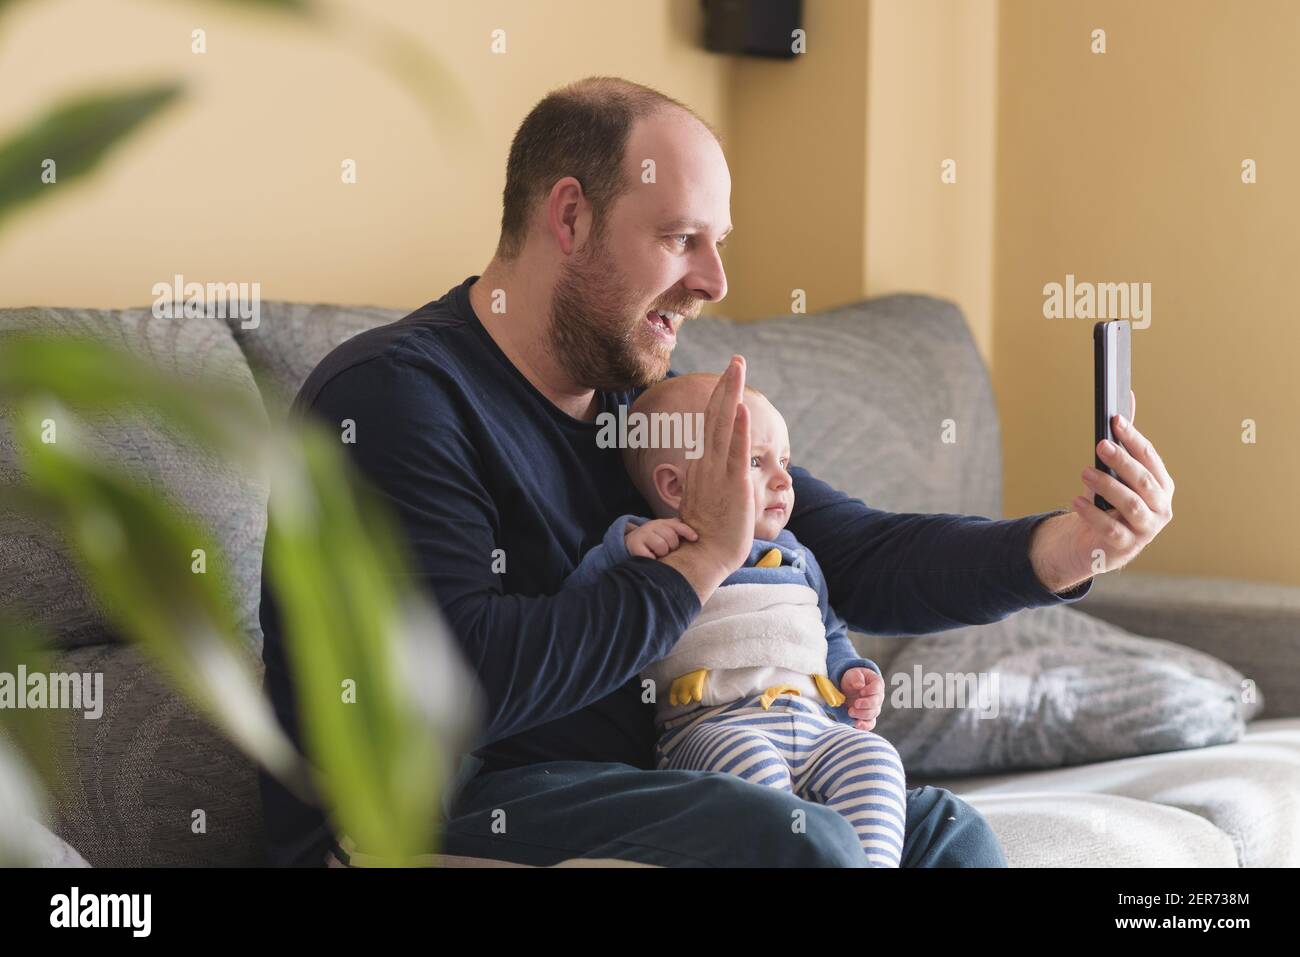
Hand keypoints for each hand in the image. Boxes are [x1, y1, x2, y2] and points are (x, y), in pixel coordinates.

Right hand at [625, 518, 698, 558]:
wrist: (632, 542)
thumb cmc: (655, 539)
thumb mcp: (666, 532)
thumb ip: (679, 530)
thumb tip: (697, 534)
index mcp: (662, 523)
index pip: (677, 525)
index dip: (687, 531)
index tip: (695, 538)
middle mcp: (652, 525)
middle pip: (671, 537)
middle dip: (672, 547)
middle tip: (667, 550)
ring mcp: (643, 534)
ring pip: (662, 546)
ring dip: (662, 553)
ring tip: (658, 553)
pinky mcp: (635, 545)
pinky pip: (650, 555)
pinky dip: (652, 559)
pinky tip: (651, 557)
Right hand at [668, 355, 754, 585]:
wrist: (703, 555)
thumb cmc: (706, 533)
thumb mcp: (705, 498)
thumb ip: (709, 478)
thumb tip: (711, 468)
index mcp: (701, 464)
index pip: (710, 423)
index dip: (719, 398)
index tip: (728, 377)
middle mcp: (707, 462)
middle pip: (715, 415)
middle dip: (726, 385)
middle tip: (736, 359)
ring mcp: (718, 471)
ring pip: (724, 424)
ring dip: (732, 393)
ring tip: (737, 367)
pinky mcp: (733, 483)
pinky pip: (736, 450)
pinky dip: (739, 428)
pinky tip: (741, 407)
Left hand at [840, 667, 883, 730]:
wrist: (848, 688)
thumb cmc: (853, 679)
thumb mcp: (852, 674)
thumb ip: (856, 677)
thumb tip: (860, 685)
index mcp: (877, 683)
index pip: (877, 688)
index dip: (870, 691)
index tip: (861, 691)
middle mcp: (878, 697)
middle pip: (876, 703)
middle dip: (865, 704)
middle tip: (855, 704)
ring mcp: (874, 708)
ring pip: (872, 714)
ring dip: (861, 714)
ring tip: (850, 711)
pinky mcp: (868, 717)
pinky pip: (870, 724)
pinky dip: (864, 725)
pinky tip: (857, 724)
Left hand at [1035, 390, 1174, 588]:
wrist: (1099, 543)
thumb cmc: (1111, 502)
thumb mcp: (1117, 472)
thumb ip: (1125, 440)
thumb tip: (1127, 396)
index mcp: (1161, 485)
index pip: (1150, 457)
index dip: (1133, 438)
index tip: (1115, 421)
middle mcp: (1160, 506)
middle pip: (1144, 480)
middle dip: (1122, 460)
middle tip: (1099, 444)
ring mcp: (1146, 528)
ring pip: (1131, 504)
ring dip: (1107, 486)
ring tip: (1084, 472)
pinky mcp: (1126, 546)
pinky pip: (1111, 529)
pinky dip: (1093, 514)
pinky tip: (1077, 500)